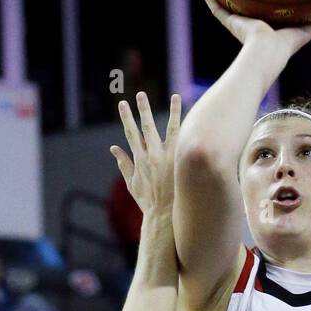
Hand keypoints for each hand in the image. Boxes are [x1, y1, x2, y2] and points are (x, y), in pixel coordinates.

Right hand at [111, 91, 180, 215]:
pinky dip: (189, 130)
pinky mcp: (179, 162)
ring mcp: (166, 158)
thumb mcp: (132, 184)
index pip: (131, 134)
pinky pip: (185, 142)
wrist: (163, 216)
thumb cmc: (148, 202)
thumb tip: (114, 148)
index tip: (123, 104)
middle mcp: (151, 155)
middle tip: (140, 94)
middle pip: (146, 127)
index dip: (126, 118)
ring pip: (170, 130)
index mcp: (138, 159)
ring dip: (172, 112)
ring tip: (175, 97)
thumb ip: (123, 164)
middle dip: (142, 110)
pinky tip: (195, 119)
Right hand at [200, 0, 310, 55]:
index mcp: (265, 30)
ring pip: (227, 7)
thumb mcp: (301, 33)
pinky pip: (217, 9)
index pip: (262, 18)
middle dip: (240, 1)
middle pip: (243, 11)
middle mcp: (249, 27)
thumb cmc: (282, 48)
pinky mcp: (230, 23)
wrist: (264, 52)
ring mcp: (238, 24)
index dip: (262, 9)